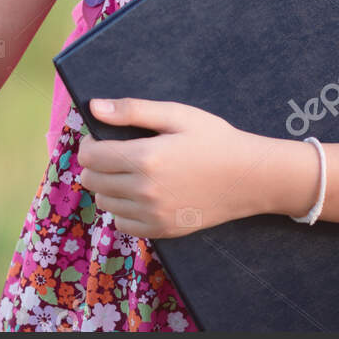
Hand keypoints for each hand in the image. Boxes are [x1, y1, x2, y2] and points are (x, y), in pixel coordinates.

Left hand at [74, 98, 278, 237]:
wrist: (250, 178)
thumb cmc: (215, 140)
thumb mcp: (177, 115)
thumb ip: (133, 110)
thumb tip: (95, 107)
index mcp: (145, 158)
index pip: (89, 157)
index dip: (88, 144)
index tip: (100, 138)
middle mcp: (145, 190)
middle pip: (91, 180)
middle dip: (95, 164)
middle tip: (114, 153)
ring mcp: (153, 214)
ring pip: (104, 203)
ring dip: (107, 187)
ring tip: (128, 173)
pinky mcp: (162, 230)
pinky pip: (122, 225)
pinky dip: (122, 210)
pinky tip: (138, 194)